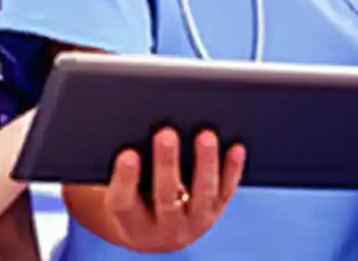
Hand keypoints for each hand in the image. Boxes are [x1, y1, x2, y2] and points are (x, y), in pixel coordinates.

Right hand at [103, 127, 244, 253]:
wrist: (156, 232)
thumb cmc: (133, 197)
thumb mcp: (121, 189)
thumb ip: (123, 168)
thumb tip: (127, 125)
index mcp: (129, 222)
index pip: (124, 203)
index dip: (126, 179)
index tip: (128, 154)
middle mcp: (162, 229)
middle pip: (164, 198)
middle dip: (166, 165)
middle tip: (166, 133)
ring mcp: (192, 223)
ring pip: (201, 194)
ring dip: (204, 164)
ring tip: (205, 135)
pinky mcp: (214, 212)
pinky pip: (225, 191)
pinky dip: (232, 169)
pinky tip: (236, 148)